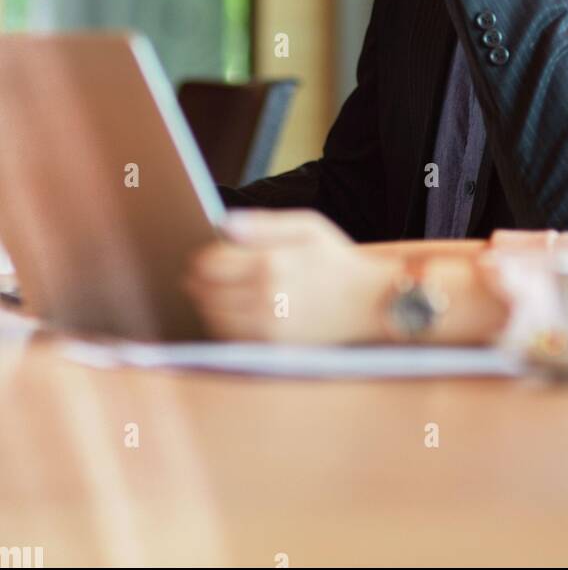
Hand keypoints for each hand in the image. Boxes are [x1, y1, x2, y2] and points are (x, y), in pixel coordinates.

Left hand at [184, 209, 392, 344]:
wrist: (369, 302)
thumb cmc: (337, 260)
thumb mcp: (307, 226)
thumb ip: (263, 223)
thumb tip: (224, 225)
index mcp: (271, 262)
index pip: (210, 264)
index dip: (199, 259)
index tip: (201, 257)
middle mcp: (265, 296)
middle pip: (206, 292)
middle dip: (197, 282)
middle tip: (197, 276)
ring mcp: (268, 325)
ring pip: (214, 317)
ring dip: (206, 304)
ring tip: (211, 293)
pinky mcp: (273, 346)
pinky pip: (231, 337)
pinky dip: (222, 324)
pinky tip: (229, 312)